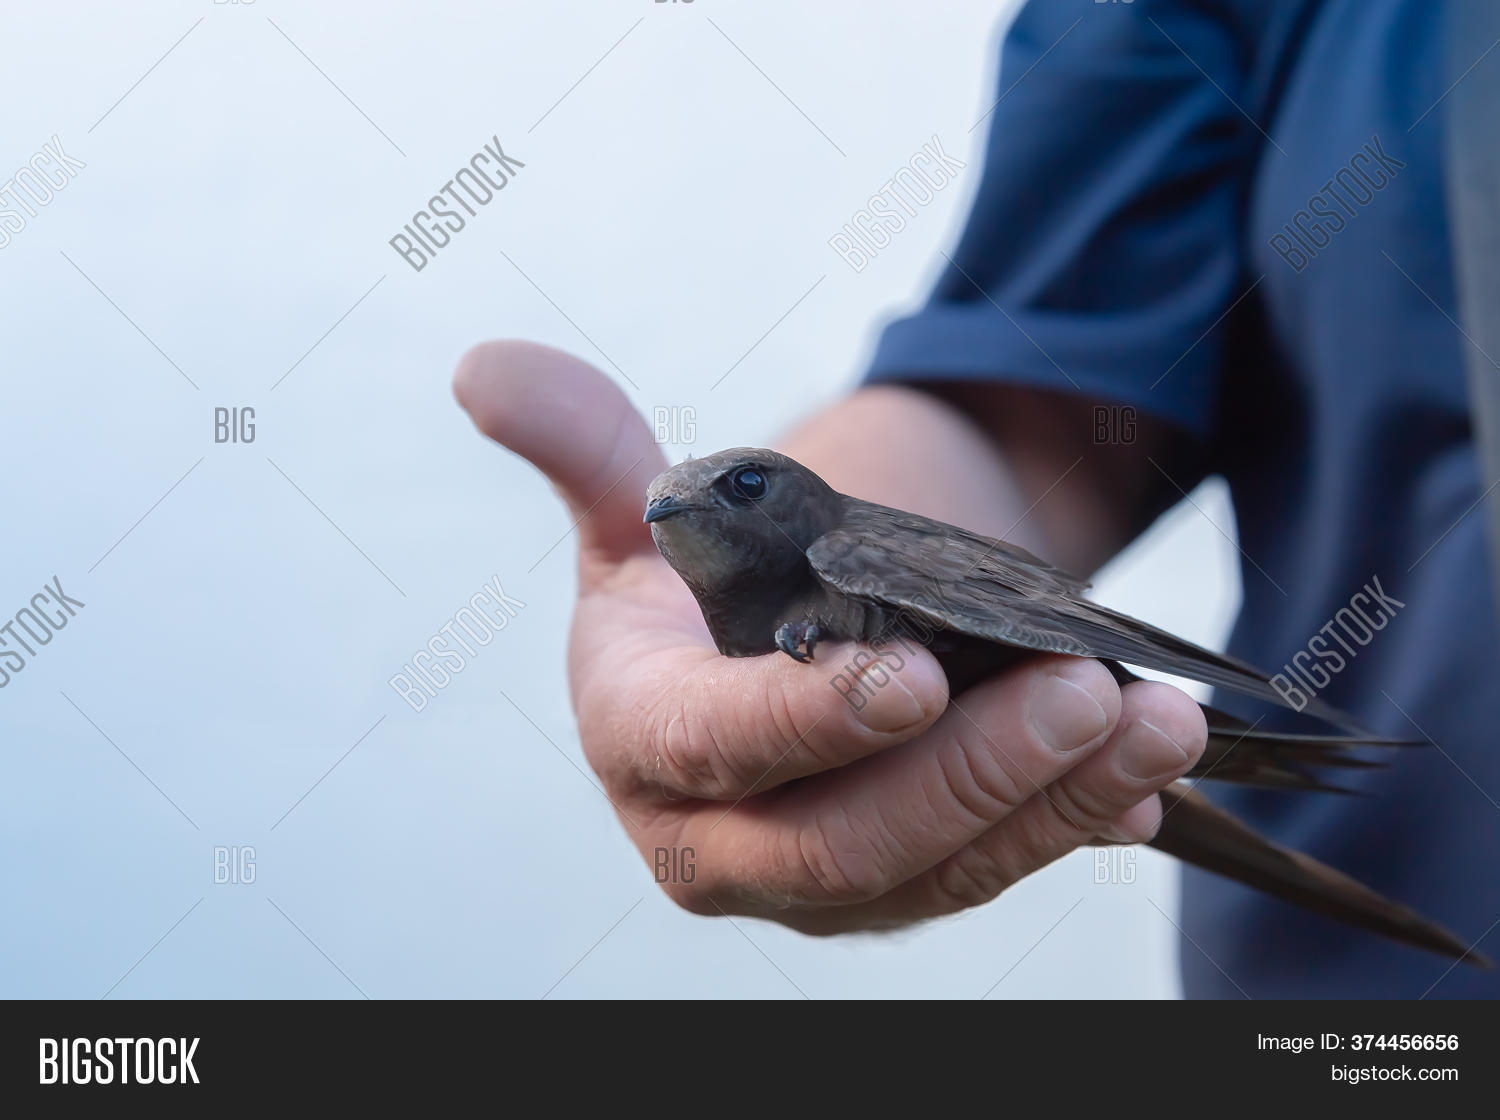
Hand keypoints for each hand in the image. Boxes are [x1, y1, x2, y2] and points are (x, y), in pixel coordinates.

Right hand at [454, 341, 1206, 932]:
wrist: (760, 648)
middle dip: (970, 775)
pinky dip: (1068, 830)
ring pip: (936, 870)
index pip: (713, 748)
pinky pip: (985, 873)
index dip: (803, 721)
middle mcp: (720, 834)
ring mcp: (819, 873)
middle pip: (844, 840)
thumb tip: (484, 365)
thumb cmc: (694, 583)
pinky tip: (1139, 784)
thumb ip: (581, 445)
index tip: (909, 676)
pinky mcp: (900, 881)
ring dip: (1053, 802)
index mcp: (643, 739)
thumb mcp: (640, 511)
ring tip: (1152, 725)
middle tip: (1084, 694)